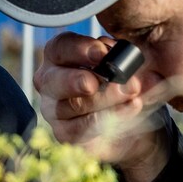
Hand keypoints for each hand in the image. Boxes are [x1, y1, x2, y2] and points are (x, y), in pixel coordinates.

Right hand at [35, 33, 171, 181]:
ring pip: (73, 105)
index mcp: (60, 55)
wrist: (131, 119)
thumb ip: (122, 55)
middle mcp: (50, 81)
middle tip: (101, 80)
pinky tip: (130, 108)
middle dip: (79, 80)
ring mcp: (54, 110)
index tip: (103, 53)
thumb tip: (120, 52)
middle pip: (54, 79)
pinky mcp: (64, 133)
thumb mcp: (126, 62)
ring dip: (106, 98)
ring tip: (131, 92)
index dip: (80, 49)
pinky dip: (108, 119)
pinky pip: (80, 129)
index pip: (60, 48)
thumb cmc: (123, 81)